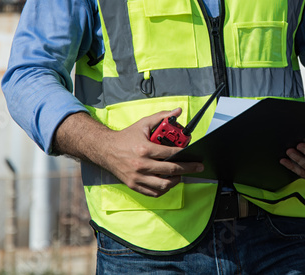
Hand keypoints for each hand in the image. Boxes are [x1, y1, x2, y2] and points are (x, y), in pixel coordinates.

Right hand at [54, 109, 203, 197]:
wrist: (105, 149)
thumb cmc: (126, 137)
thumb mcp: (143, 124)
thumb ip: (161, 117)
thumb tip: (178, 111)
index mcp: (144, 149)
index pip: (170, 153)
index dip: (184, 153)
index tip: (192, 153)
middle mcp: (141, 165)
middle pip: (171, 170)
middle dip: (188, 168)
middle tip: (198, 167)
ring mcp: (137, 178)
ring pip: (164, 185)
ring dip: (176, 180)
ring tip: (181, 174)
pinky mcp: (134, 185)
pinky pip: (154, 192)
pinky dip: (164, 188)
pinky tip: (169, 181)